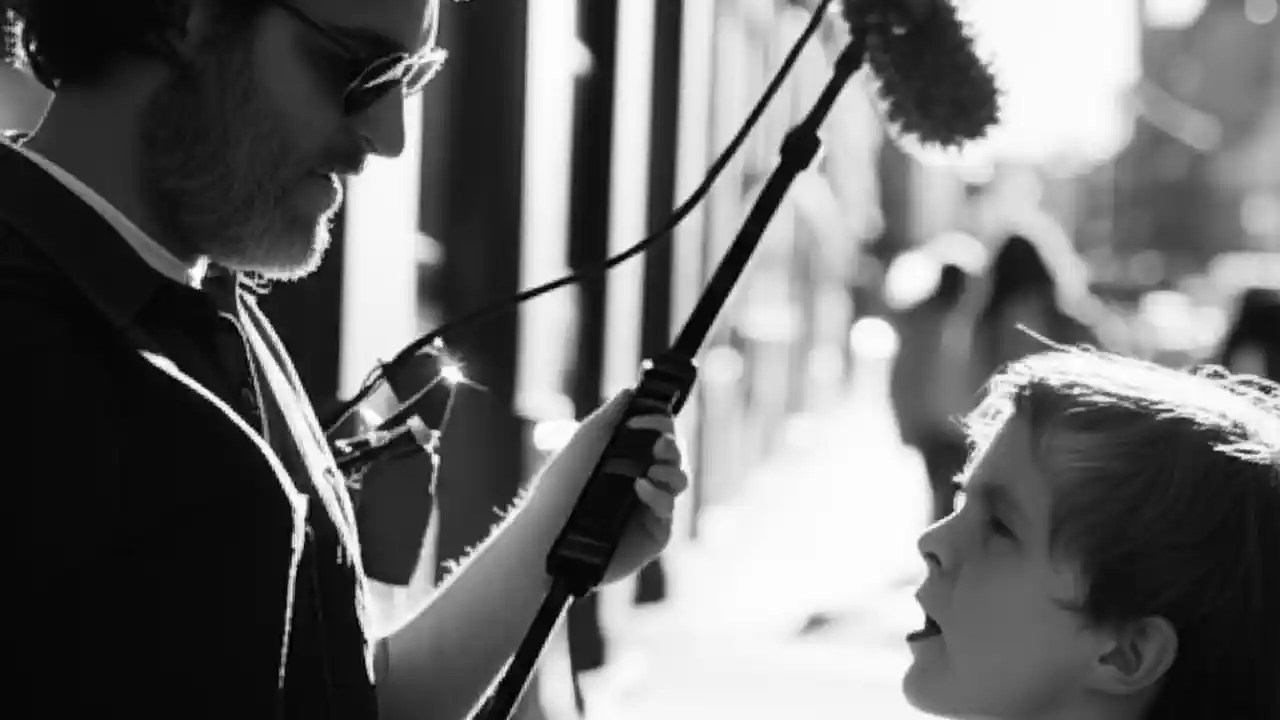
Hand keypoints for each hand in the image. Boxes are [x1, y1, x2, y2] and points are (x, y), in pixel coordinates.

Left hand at [532, 390, 688, 584]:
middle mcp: (641, 481)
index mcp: (626, 458)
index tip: (646, 421)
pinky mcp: (653, 536)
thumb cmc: (558, 489)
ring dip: (672, 470)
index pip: (657, 434)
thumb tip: (632, 391)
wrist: (546, 534)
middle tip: (658, 445)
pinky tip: (641, 487)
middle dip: (672, 446)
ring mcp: (649, 509)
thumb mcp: (584, 443)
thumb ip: (610, 416)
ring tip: (652, 469)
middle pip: (674, 456)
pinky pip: (668, 510)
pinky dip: (659, 495)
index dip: (660, 423)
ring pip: (679, 481)